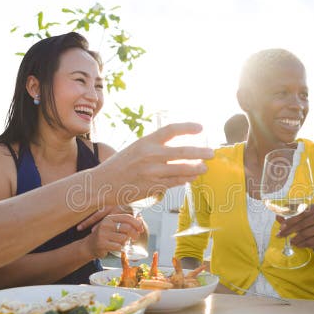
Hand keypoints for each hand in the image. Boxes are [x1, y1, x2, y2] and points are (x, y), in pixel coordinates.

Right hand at [83, 212, 143, 258]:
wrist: (89, 246)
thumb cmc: (105, 236)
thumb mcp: (114, 226)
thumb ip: (126, 222)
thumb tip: (141, 218)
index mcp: (110, 218)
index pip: (127, 217)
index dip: (137, 223)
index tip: (141, 229)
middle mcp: (106, 224)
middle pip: (128, 228)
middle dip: (134, 234)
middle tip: (135, 238)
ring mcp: (103, 234)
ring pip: (124, 238)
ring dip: (126, 243)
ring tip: (122, 243)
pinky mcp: (102, 244)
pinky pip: (118, 247)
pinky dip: (121, 248)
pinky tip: (118, 248)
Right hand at [97, 123, 213, 203]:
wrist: (102, 183)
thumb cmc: (120, 165)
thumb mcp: (136, 148)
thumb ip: (155, 147)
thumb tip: (177, 149)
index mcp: (146, 141)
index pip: (171, 130)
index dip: (187, 127)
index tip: (200, 128)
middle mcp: (150, 155)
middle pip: (182, 151)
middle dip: (200, 152)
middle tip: (211, 153)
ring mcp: (152, 172)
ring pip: (181, 169)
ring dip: (196, 169)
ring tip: (204, 167)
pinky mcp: (153, 186)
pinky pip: (175, 182)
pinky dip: (185, 179)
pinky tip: (192, 177)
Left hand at [277, 204, 313, 249]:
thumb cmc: (305, 224)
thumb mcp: (296, 219)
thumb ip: (286, 216)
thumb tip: (277, 215)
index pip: (301, 213)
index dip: (290, 220)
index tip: (281, 226)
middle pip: (302, 224)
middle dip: (289, 230)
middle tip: (280, 235)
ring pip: (305, 234)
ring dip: (295, 239)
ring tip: (290, 241)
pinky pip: (310, 242)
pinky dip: (301, 244)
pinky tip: (297, 244)